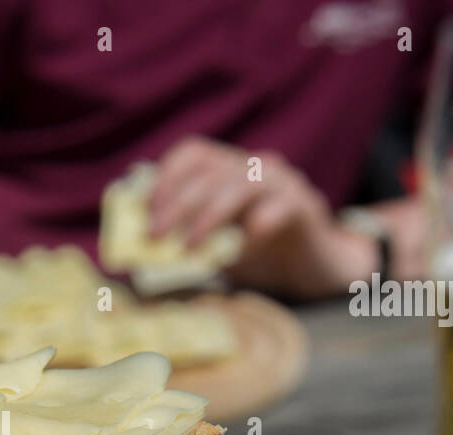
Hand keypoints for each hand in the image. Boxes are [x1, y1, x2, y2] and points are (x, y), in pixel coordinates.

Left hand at [147, 136, 376, 298]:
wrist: (309, 264)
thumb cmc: (253, 250)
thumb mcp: (213, 240)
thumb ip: (184, 234)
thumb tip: (143, 245)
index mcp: (227, 167)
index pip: (193, 153)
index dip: (166, 176)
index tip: (145, 207)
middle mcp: (253, 166)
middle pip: (211, 172)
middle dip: (177, 204)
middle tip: (154, 236)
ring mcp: (281, 182)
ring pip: (241, 186)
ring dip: (208, 218)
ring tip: (189, 248)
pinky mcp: (304, 204)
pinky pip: (278, 210)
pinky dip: (255, 230)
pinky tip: (240, 252)